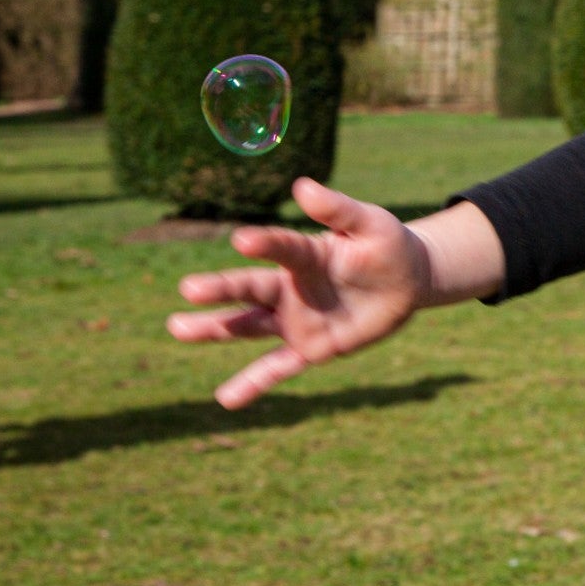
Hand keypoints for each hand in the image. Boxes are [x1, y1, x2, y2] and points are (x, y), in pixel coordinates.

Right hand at [165, 178, 435, 408]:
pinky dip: (254, 382)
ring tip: (178, 328)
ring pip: (250, 326)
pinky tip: (226, 399)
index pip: (282, 248)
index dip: (265, 243)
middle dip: (221, 290)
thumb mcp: (371, 223)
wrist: (406, 281)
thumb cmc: (385, 244)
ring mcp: (297, 319)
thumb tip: (302, 186)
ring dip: (216, 328)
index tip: (243, 240)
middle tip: (188, 289)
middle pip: (251, 289)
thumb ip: (338, 209)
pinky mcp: (312, 348)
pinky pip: (278, 367)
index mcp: (305, 254)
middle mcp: (291, 287)